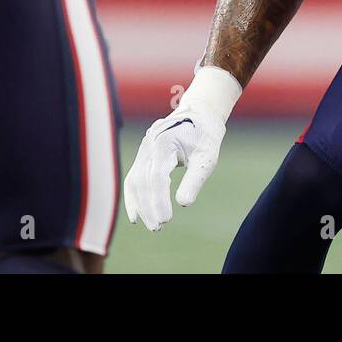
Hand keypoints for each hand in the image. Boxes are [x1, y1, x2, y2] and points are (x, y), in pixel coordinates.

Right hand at [123, 66, 241, 231]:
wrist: (199, 114)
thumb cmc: (205, 135)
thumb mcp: (207, 157)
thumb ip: (195, 179)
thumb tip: (183, 204)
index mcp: (165, 143)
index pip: (157, 177)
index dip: (159, 200)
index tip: (166, 219)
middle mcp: (149, 145)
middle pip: (143, 181)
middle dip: (149, 207)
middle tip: (158, 228)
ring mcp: (144, 149)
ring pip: (135, 181)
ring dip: (141, 205)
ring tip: (152, 225)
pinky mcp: (143, 155)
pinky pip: (133, 177)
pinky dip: (134, 197)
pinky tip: (136, 216)